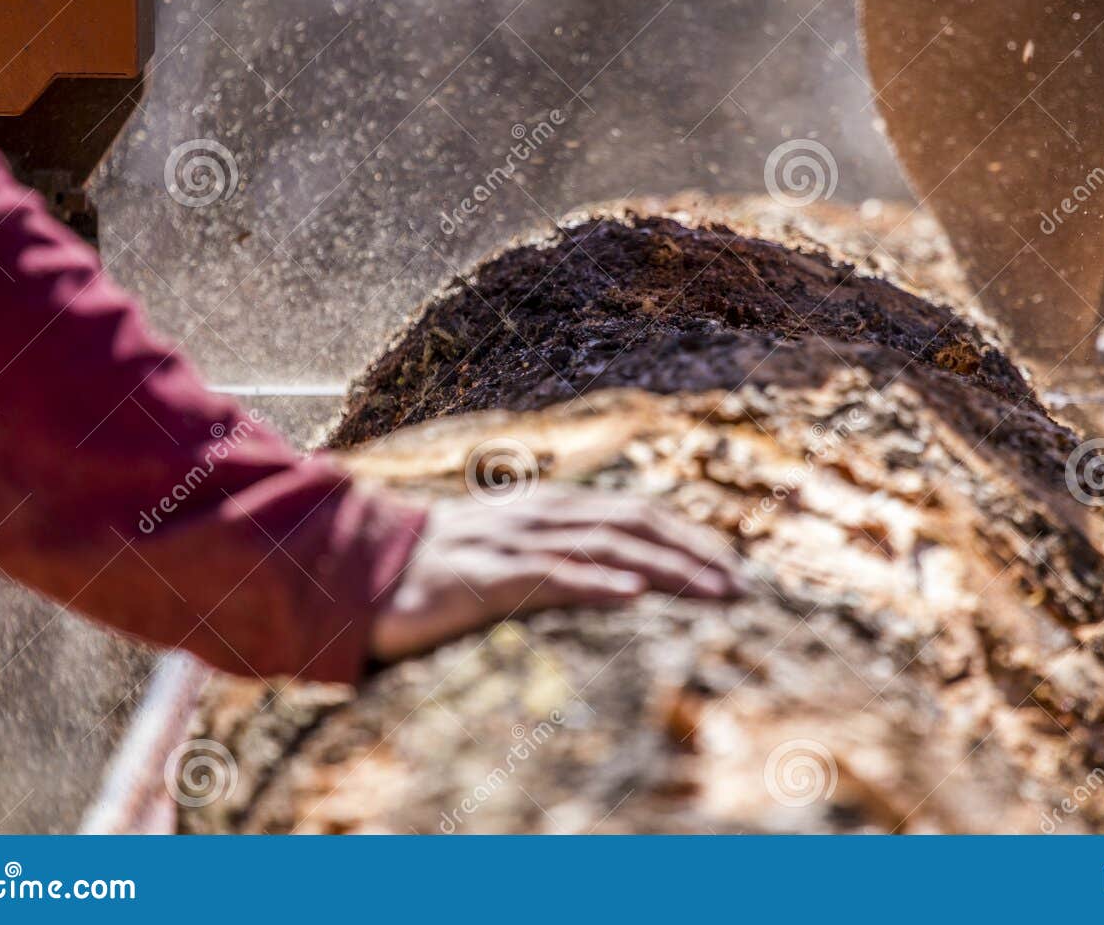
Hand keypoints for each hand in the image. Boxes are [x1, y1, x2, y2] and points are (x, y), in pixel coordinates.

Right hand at [370, 485, 744, 662]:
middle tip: (744, 588)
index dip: (689, 535)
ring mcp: (512, 543)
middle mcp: (539, 516)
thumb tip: (623, 574)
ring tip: (712, 592)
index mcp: (549, 507)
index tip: (735, 566)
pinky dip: (595, 583)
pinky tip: (632, 595)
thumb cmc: (440, 570)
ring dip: (666, 569)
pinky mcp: (484, 577)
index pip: (636, 512)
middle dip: (695, 554)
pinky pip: (548, 577)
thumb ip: (559, 553)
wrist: (359, 573)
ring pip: (605, 546)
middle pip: (634, 525)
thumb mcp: (509, 552)